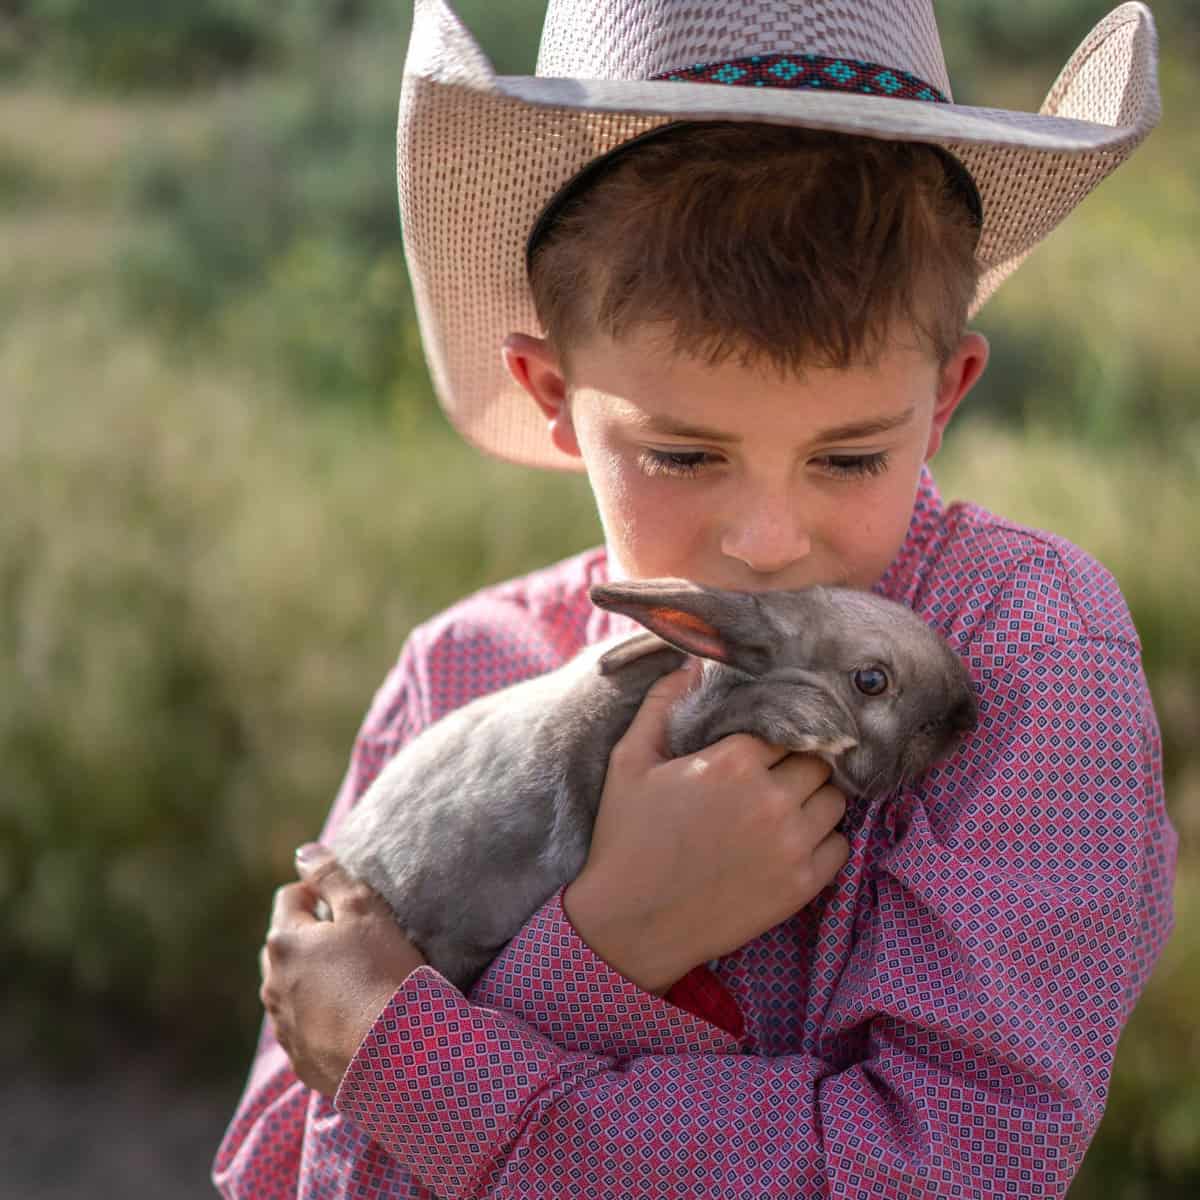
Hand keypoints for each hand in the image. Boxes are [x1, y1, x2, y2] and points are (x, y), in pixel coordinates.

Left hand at [259, 844, 426, 1095]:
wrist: (397, 1054)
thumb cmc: (383, 971)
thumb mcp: (364, 909)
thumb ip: (331, 875)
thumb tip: (303, 852)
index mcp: (284, 942)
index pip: (291, 897)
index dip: (320, 891)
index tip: (350, 902)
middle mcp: (272, 985)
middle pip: (286, 945)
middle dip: (312, 937)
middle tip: (355, 940)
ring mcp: (284, 1027)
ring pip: (292, 988)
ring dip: (314, 979)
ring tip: (357, 982)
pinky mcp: (301, 1062)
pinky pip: (305, 1028)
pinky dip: (323, 1018)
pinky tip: (356, 1019)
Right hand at [563, 664, 848, 994]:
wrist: (630, 924)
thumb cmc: (626, 837)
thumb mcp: (630, 761)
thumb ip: (662, 703)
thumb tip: (691, 663)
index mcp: (733, 760)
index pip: (787, 725)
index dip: (776, 733)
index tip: (765, 743)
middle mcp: (772, 798)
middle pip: (819, 760)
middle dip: (799, 762)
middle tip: (774, 775)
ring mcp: (791, 844)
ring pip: (836, 800)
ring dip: (815, 799)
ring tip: (783, 807)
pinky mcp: (802, 886)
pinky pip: (841, 846)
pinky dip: (824, 839)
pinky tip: (790, 841)